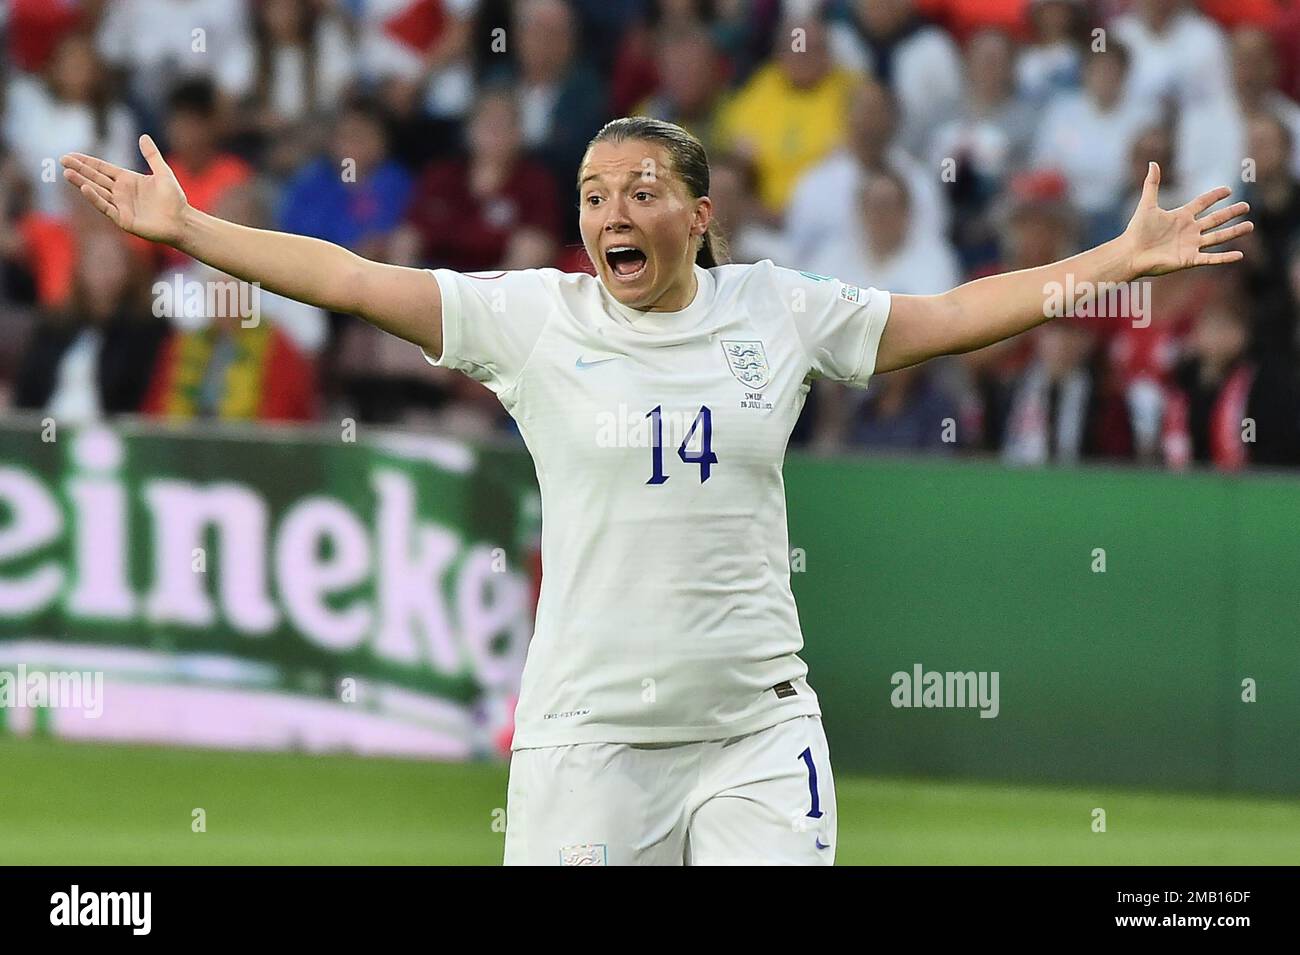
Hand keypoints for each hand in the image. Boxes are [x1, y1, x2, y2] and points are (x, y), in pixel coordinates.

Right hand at [60, 134, 189, 245]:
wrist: (182, 221)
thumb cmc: (174, 199)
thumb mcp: (163, 173)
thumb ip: (152, 156)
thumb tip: (143, 136)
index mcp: (127, 180)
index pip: (103, 169)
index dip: (87, 162)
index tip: (71, 155)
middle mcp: (121, 192)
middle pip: (96, 178)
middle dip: (79, 169)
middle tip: (62, 160)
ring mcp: (120, 206)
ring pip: (97, 192)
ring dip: (82, 183)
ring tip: (67, 173)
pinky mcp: (123, 219)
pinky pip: (106, 207)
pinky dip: (95, 198)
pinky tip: (85, 188)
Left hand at [1122, 162, 1252, 277]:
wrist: (1130, 254)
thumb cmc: (1136, 231)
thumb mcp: (1147, 205)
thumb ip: (1152, 184)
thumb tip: (1153, 163)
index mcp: (1181, 216)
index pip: (1202, 203)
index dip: (1214, 196)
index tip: (1228, 190)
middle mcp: (1188, 230)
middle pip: (1215, 219)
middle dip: (1231, 213)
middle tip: (1246, 206)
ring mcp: (1190, 245)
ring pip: (1218, 237)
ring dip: (1234, 232)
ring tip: (1250, 226)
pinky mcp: (1189, 260)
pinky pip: (1211, 258)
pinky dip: (1225, 257)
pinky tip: (1239, 255)